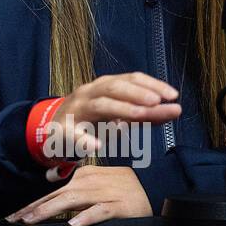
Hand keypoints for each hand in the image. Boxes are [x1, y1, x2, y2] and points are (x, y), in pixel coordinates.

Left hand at [6, 164, 151, 225]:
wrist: (153, 190)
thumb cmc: (121, 191)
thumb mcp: (95, 187)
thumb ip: (74, 193)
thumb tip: (48, 205)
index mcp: (83, 175)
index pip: (52, 189)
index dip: (32, 200)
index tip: (14, 212)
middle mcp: (90, 181)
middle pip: (56, 194)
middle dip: (33, 206)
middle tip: (14, 218)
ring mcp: (105, 192)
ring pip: (73, 200)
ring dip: (51, 209)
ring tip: (34, 220)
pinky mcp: (120, 204)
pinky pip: (101, 211)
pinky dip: (87, 217)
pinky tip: (75, 224)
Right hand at [49, 72, 181, 156]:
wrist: (52, 132)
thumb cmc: (90, 122)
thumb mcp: (118, 114)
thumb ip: (143, 113)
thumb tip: (173, 111)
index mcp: (103, 87)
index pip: (130, 79)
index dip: (152, 84)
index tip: (173, 95)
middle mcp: (89, 94)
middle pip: (114, 87)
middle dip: (137, 94)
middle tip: (157, 102)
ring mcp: (75, 111)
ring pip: (99, 106)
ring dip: (120, 109)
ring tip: (139, 115)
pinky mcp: (63, 132)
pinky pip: (74, 135)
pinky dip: (85, 141)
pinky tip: (97, 147)